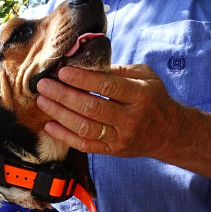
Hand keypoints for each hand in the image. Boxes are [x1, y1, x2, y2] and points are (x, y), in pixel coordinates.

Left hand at [36, 64, 185, 157]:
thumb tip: (87, 61)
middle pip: (91, 107)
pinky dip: (65, 136)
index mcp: (139, 95)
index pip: (107, 86)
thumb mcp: (145, 77)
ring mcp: (121, 137)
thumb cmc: (153, 98)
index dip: (82, 79)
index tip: (62, 71)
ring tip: (42, 101)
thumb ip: (119, 69)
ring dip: (60, 114)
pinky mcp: (112, 150)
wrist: (168, 132)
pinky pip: (85, 145)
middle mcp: (130, 118)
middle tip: (43, 85)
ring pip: (85, 127)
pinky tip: (49, 125)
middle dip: (63, 95)